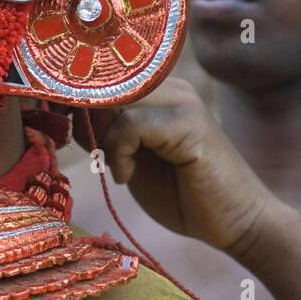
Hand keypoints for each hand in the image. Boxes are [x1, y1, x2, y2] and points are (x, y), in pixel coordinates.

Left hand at [73, 77, 276, 257]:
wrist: (237, 222)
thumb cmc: (184, 194)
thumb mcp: (134, 158)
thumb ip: (107, 132)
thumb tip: (68, 113)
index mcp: (158, 90)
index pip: (105, 77)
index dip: (76, 99)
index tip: (64, 125)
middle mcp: (170, 86)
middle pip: (104, 85)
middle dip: (87, 121)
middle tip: (94, 154)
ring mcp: (182, 100)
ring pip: (115, 103)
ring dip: (105, 142)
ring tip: (120, 169)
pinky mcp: (188, 122)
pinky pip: (131, 124)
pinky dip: (119, 153)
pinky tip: (128, 176)